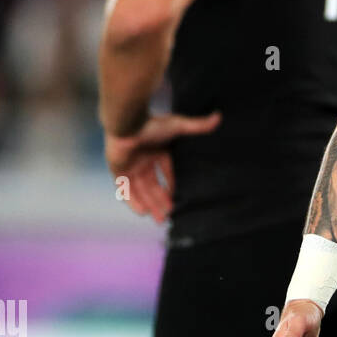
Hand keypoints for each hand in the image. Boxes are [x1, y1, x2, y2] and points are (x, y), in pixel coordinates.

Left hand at [104, 111, 220, 221]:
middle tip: (170, 215)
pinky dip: (133, 200)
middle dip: (162, 200)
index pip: (167, 172)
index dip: (172, 186)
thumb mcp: (178, 126)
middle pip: (154, 184)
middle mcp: (144, 159)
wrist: (126, 124)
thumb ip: (197, 126)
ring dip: (150, 204)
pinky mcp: (117, 170)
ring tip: (160, 219)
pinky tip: (143, 213)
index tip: (179, 200)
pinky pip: (125, 189)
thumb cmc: (151, 124)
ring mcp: (130, 165)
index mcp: (158, 150)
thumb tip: (218, 117)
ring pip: (141, 190)